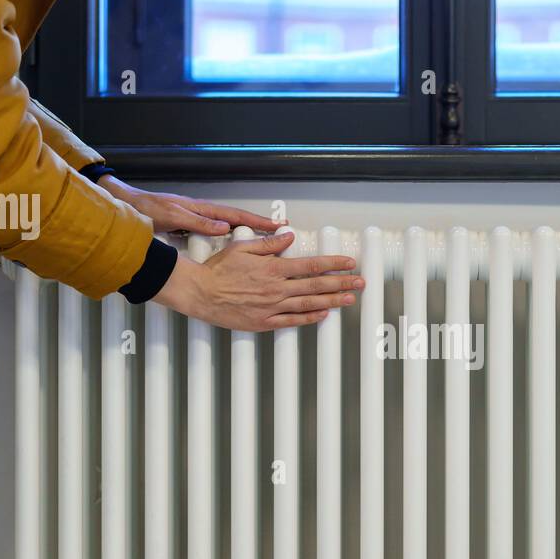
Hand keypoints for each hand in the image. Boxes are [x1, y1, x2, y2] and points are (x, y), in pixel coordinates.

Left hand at [98, 174, 281, 236]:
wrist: (126, 205)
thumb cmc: (147, 209)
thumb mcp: (173, 215)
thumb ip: (198, 222)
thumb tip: (224, 227)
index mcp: (201, 210)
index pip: (236, 215)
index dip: (257, 222)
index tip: (277, 226)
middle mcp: (202, 214)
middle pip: (237, 220)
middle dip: (259, 227)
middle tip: (280, 234)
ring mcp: (196, 221)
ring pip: (228, 227)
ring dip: (246, 235)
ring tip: (265, 243)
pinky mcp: (189, 228)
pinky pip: (216, 234)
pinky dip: (230, 239)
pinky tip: (234, 249)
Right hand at [153, 231, 364, 330]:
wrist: (199, 293)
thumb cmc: (218, 270)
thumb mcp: (243, 248)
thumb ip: (269, 243)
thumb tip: (289, 236)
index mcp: (273, 268)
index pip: (311, 265)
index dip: (333, 264)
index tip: (349, 263)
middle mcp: (276, 288)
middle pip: (316, 286)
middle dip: (341, 283)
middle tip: (360, 282)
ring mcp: (271, 307)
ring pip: (308, 304)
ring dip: (331, 301)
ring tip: (349, 299)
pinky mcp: (264, 322)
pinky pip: (291, 321)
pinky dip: (309, 318)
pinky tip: (323, 315)